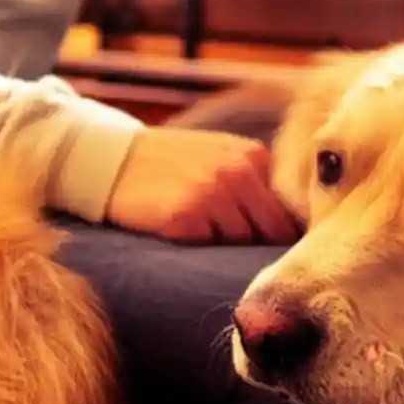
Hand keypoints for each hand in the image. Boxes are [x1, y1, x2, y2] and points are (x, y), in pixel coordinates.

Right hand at [106, 127, 301, 244]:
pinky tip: (180, 229)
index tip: (267, 242)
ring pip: (240, 242)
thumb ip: (253, 180)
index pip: (286, 207)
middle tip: (233, 247)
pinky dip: (198, 245)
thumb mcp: (220, 155)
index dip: (279, 230)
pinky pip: (208, 247)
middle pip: (270, 230)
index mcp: (252, 155)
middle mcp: (237, 172)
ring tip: (201, 231)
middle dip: (255, 243)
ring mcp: (212, 193)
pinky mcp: (185, 215)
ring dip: (224, 245)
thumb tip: (290, 228)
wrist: (114, 160)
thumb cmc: (171, 164)